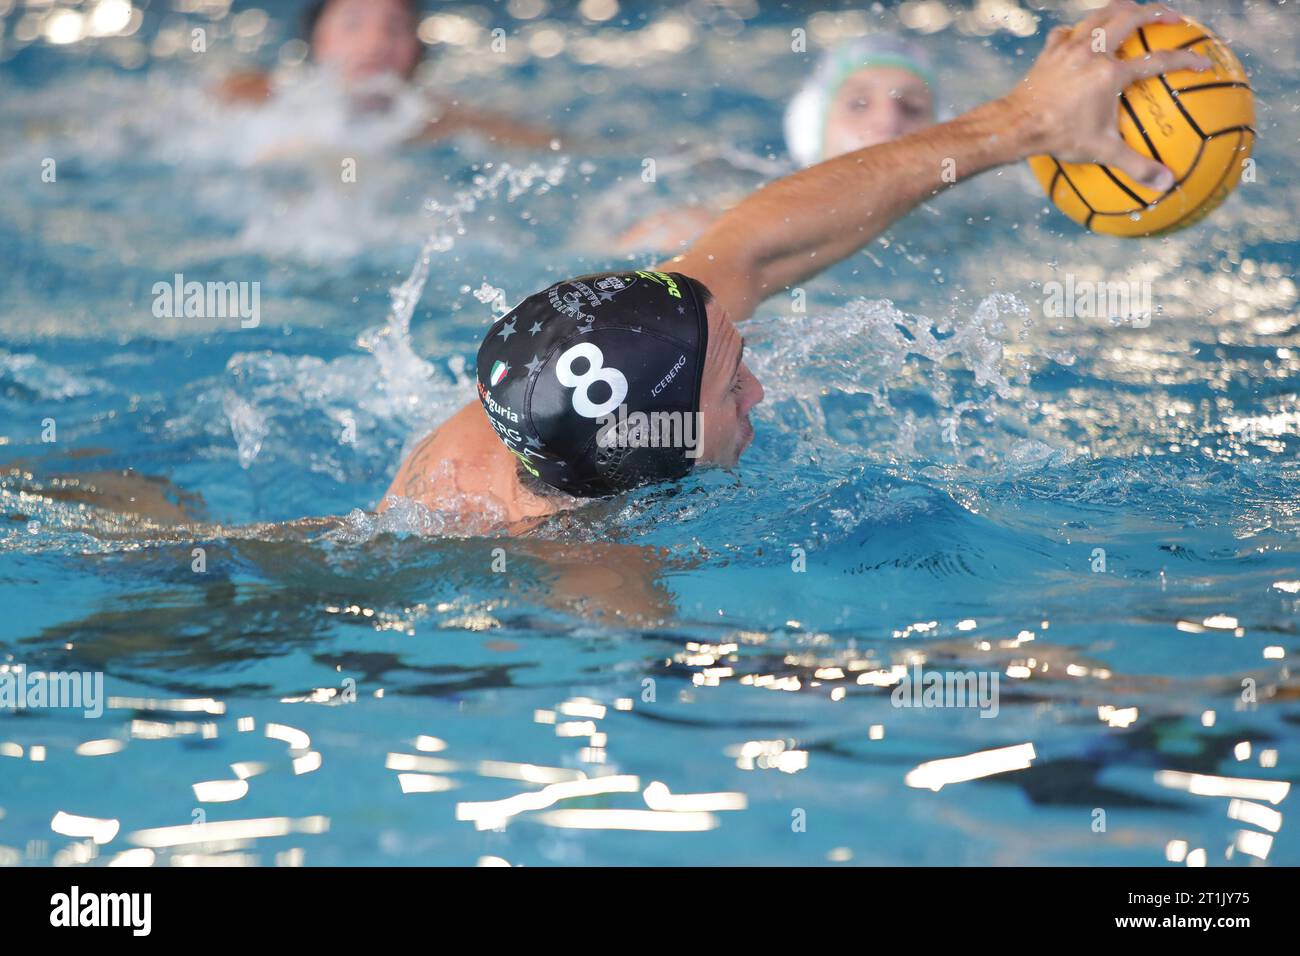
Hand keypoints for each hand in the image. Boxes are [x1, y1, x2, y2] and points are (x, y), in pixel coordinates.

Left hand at [1005, 1, 1211, 189]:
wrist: (1014, 125)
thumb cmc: (1058, 137)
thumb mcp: (1101, 152)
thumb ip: (1136, 165)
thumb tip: (1167, 184)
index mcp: (1111, 73)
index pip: (1158, 61)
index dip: (1186, 61)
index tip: (1205, 63)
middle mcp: (1093, 51)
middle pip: (1130, 19)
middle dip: (1156, 13)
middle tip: (1173, 18)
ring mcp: (1069, 47)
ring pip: (1100, 15)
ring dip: (1120, 9)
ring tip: (1134, 10)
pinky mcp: (1050, 51)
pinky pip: (1066, 32)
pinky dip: (1077, 30)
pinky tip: (1080, 35)